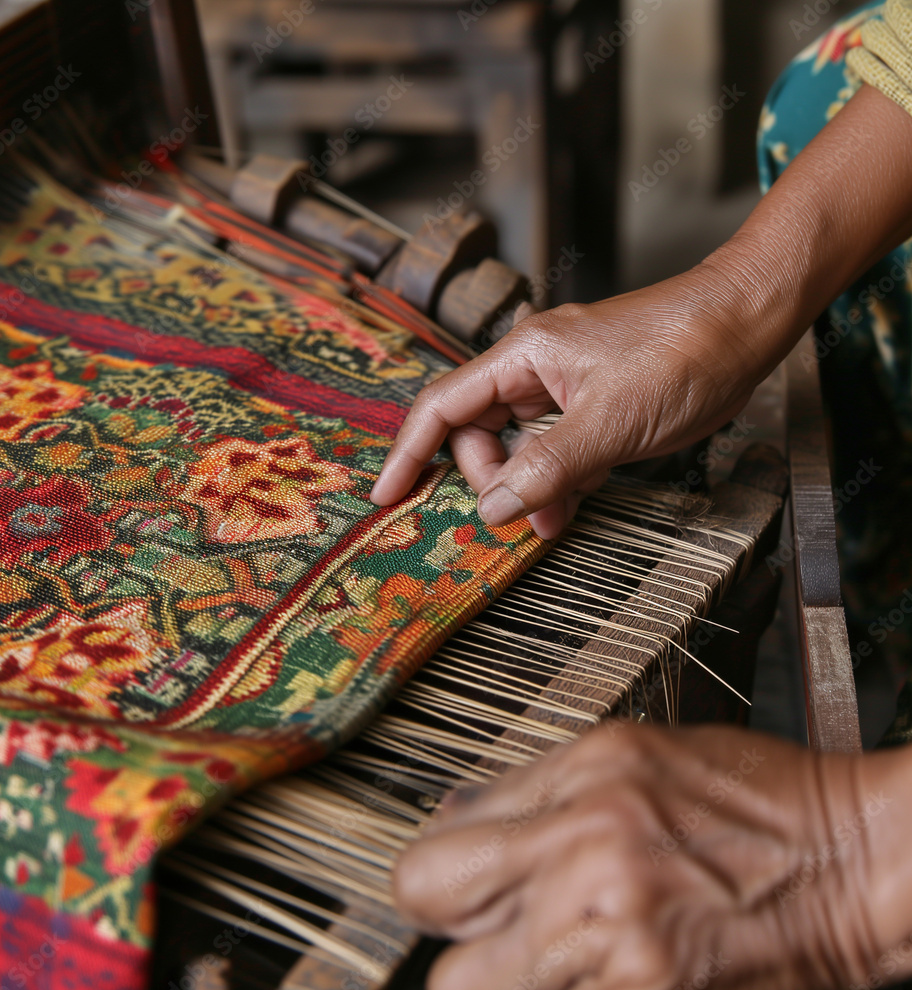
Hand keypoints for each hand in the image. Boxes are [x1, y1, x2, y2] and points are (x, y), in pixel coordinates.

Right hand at [371, 264, 769, 538]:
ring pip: (517, 449)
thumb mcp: (612, 420)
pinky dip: (557, 482)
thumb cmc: (684, 351)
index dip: (408, 451)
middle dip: (490, 481)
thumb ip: (548, 467)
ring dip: (527, 488)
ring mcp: (563, 389)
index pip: (443, 406)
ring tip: (552, 521)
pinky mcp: (592, 407)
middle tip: (519, 519)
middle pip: (478, 434)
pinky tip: (572, 505)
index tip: (385, 497)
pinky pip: (554, 452)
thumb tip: (493, 508)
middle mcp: (533, 370)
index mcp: (523, 356)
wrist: (748, 323)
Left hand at [393, 724, 904, 989]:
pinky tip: (601, 972)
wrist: (851, 864)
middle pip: (446, 966)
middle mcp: (590, 876)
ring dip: (512, 985)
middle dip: (463, 949)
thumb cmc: (746, 798)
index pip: (433, 869)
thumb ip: (526, 787)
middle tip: (500, 927)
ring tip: (559, 951)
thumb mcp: (626, 752)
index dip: (433, 884)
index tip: (453, 885)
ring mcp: (622, 958)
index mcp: (578, 796)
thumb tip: (452, 817)